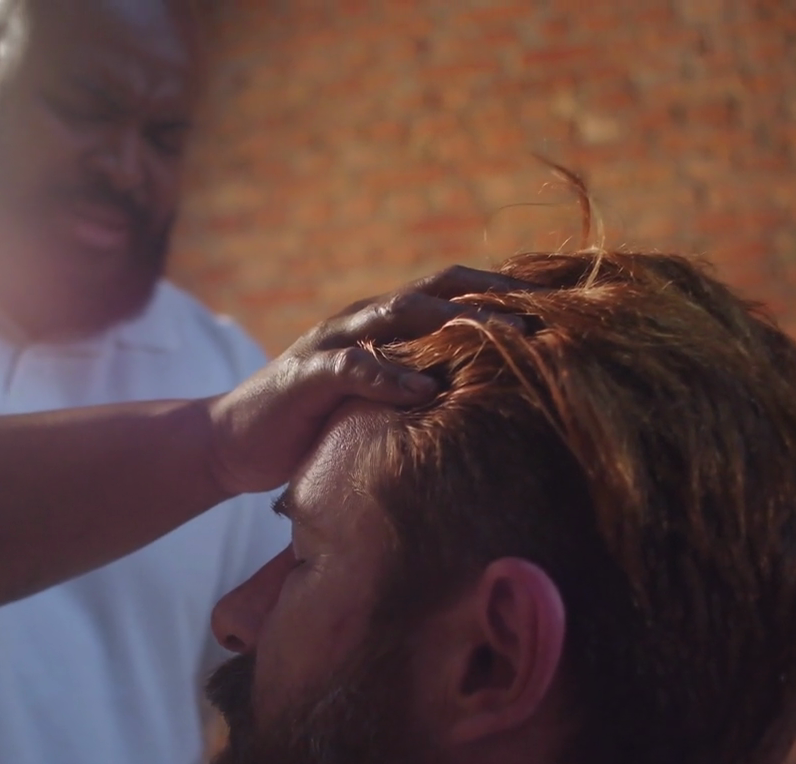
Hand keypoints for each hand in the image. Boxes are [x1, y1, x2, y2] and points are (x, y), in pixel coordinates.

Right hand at [206, 265, 535, 495]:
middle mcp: (363, 321)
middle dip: (495, 293)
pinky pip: (351, 367)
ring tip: (506, 334)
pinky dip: (389, 376)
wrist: (231, 444)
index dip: (506, 290)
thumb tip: (495, 405)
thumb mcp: (381, 407)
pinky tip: (423, 391)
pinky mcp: (304, 377)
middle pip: (438, 288)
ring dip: (456, 321)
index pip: (454, 291)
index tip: (564, 302)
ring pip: (400, 313)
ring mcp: (332, 343)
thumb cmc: (315, 428)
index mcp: (386, 325)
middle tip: (550, 310)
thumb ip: (425, 393)